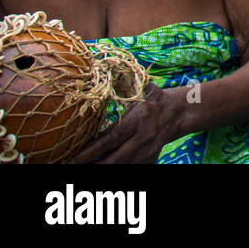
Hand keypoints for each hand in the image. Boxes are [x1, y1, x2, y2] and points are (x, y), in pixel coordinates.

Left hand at [71, 82, 185, 163]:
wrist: (178, 113)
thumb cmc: (153, 99)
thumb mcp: (141, 90)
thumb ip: (122, 88)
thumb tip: (100, 77)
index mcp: (138, 120)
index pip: (111, 139)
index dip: (91, 150)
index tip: (72, 157)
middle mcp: (142, 139)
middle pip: (113, 160)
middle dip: (91, 166)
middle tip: (71, 166)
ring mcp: (146, 153)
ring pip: (121, 168)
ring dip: (101, 169)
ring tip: (83, 168)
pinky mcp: (149, 161)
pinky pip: (129, 169)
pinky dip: (115, 170)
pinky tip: (101, 166)